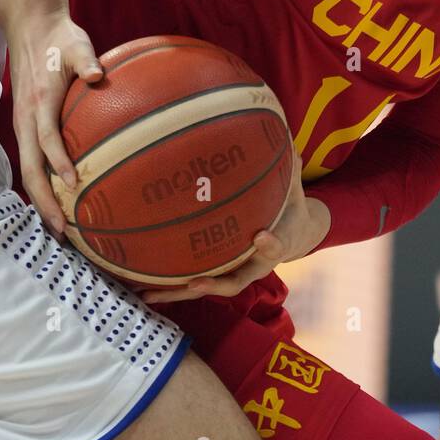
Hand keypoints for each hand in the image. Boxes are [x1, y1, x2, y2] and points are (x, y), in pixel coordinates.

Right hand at [0, 0, 103, 239]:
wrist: (31, 27)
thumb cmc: (59, 38)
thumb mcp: (76, 43)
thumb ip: (87, 60)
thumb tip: (98, 74)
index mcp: (39, 101)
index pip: (46, 136)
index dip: (58, 160)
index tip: (74, 183)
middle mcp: (27, 118)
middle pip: (31, 167)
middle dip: (44, 200)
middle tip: (62, 229)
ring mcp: (24, 124)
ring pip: (29, 169)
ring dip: (41, 199)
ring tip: (59, 229)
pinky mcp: (28, 125)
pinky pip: (32, 161)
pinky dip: (42, 183)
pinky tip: (58, 201)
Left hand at [143, 151, 329, 304]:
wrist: (293, 236)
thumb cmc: (290, 212)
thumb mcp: (295, 193)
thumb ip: (290, 171)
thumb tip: (289, 145)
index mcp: (275, 246)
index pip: (276, 247)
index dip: (270, 244)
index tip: (261, 235)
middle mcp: (253, 266)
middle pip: (233, 282)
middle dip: (212, 283)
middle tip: (194, 282)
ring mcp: (233, 273)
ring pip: (205, 288)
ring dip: (178, 292)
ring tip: (149, 295)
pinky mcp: (218, 273)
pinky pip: (194, 283)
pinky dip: (171, 287)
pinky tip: (144, 287)